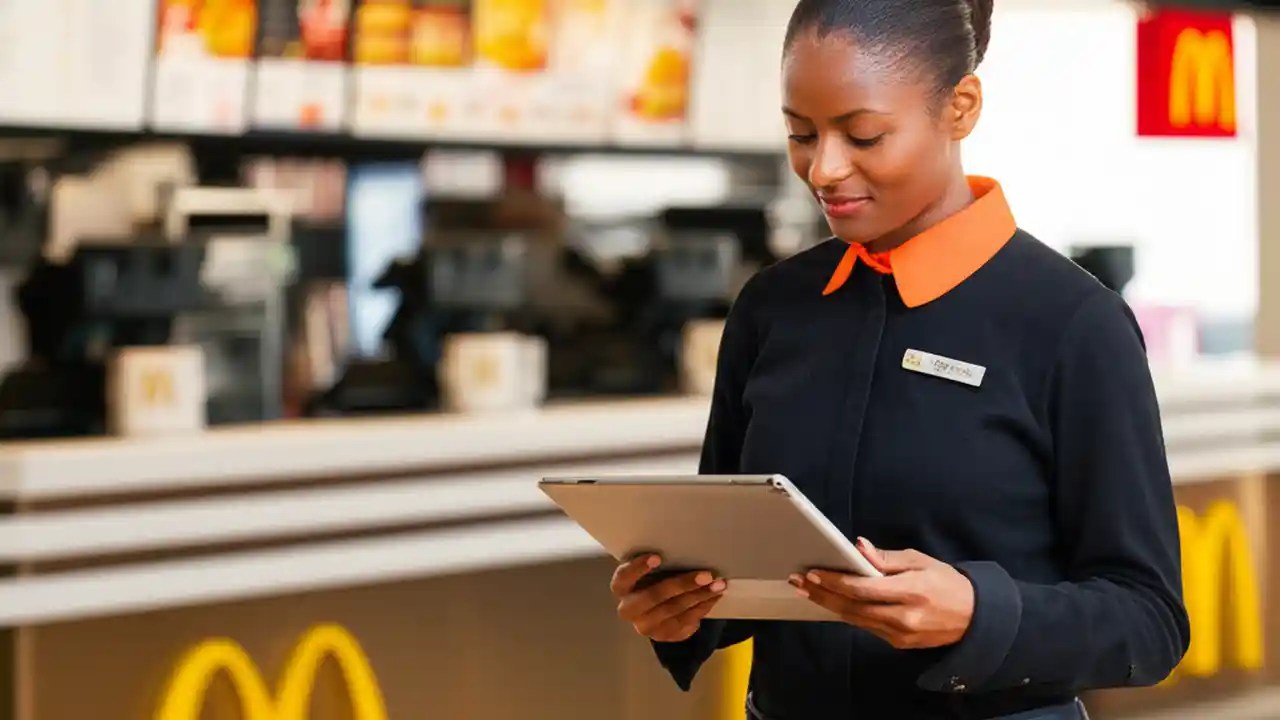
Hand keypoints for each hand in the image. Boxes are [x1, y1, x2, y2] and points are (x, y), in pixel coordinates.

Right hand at [611, 554, 727, 642]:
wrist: (655, 609)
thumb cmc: (653, 579)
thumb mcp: (649, 570)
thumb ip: (658, 563)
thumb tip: (687, 547)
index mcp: (621, 588)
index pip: (623, 577)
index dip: (638, 568)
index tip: (658, 557)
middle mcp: (629, 609)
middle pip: (654, 596)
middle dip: (682, 584)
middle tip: (706, 575)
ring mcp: (646, 626)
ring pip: (674, 610)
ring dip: (700, 596)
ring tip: (718, 584)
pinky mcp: (663, 636)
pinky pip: (686, 622)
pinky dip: (703, 607)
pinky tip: (715, 596)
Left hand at [790, 538, 973, 649]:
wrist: (974, 619)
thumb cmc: (948, 584)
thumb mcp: (921, 561)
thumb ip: (887, 558)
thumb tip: (859, 547)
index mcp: (911, 591)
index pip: (863, 588)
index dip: (835, 581)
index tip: (813, 573)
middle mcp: (903, 616)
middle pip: (852, 607)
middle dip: (822, 594)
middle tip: (798, 582)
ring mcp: (900, 634)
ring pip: (855, 619)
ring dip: (829, 604)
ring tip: (808, 591)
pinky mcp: (898, 643)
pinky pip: (866, 626)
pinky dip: (848, 613)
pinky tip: (833, 602)